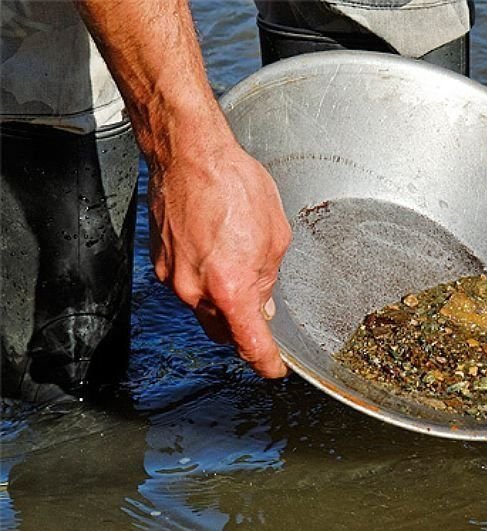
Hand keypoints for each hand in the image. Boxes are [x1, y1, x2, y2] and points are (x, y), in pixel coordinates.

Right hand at [148, 141, 290, 377]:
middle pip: (224, 333)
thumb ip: (269, 278)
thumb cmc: (232, 185)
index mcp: (230, 288)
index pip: (250, 345)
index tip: (274, 369)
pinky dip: (206, 284)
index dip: (266, 363)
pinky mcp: (161, 264)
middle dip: (244, 332)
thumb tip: (264, 302)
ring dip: (225, 304)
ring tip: (242, 273)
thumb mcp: (275, 237)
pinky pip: (188, 288)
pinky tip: (220, 259)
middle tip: (264, 319)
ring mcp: (174, 278)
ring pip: (204, 311)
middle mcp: (196, 291)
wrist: (189, 154)